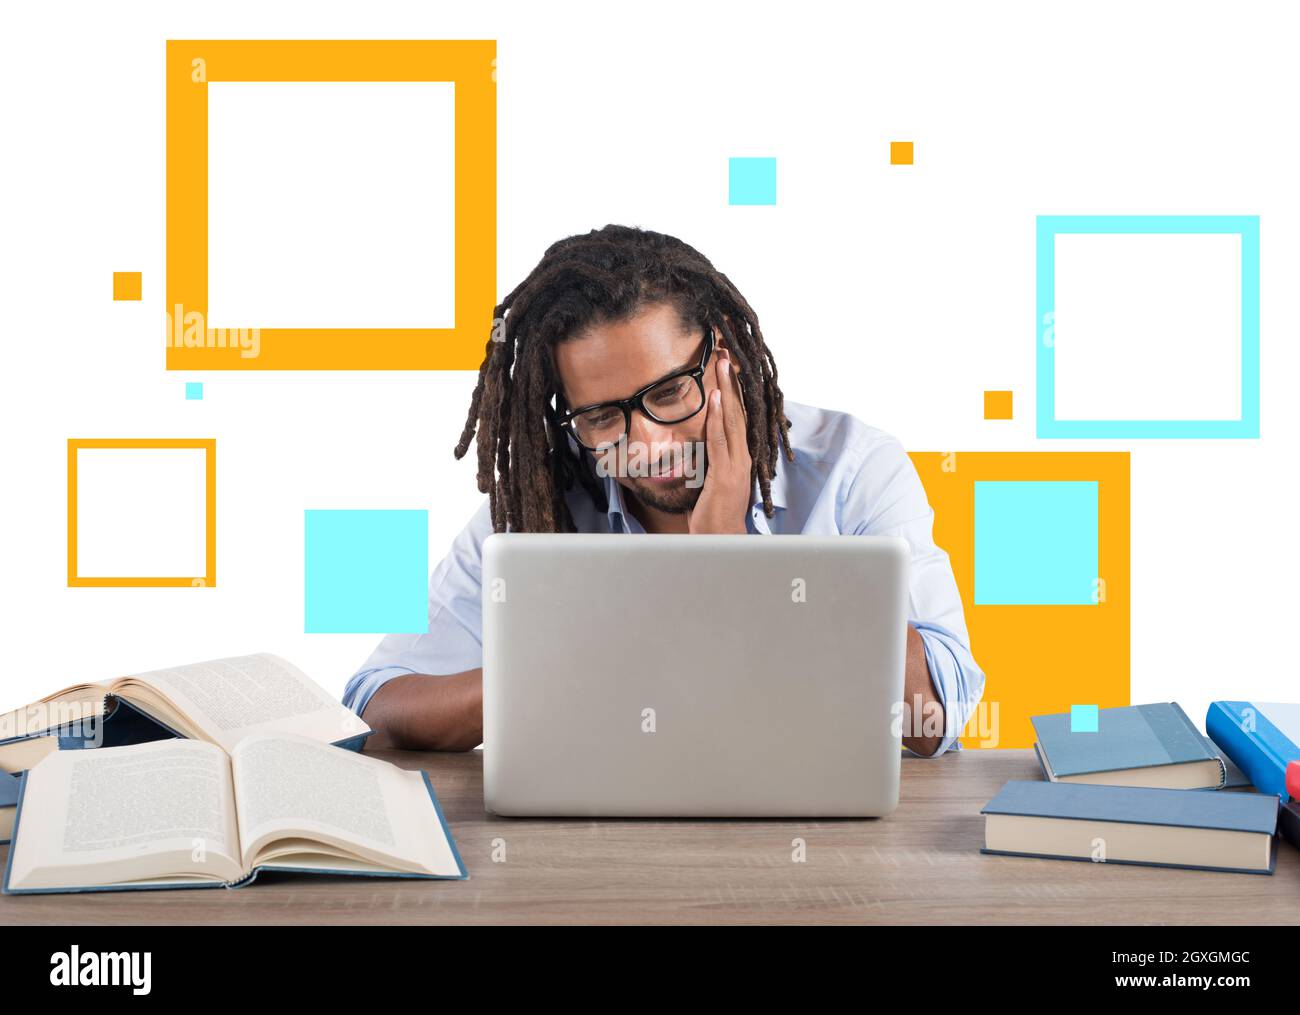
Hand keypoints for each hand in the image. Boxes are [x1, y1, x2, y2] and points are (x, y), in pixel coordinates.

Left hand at [686, 346, 751, 533]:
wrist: (720, 541)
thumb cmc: (712, 514)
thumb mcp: (709, 481)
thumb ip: (707, 461)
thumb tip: (697, 443)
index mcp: (740, 456)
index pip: (738, 417)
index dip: (734, 391)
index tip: (729, 366)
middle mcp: (743, 456)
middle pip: (739, 411)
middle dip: (732, 381)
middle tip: (727, 353)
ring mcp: (737, 464)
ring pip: (731, 419)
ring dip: (726, 390)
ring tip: (723, 363)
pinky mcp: (725, 474)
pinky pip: (720, 440)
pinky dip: (717, 417)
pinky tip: (713, 398)